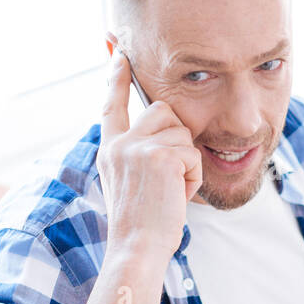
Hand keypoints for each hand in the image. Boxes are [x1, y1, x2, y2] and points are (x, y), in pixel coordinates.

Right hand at [97, 50, 202, 262]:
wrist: (137, 249)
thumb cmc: (141, 228)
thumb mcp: (130, 185)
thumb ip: (138, 155)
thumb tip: (164, 128)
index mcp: (109, 151)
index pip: (112, 105)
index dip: (117, 79)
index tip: (120, 55)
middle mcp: (119, 144)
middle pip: (162, 110)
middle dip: (179, 136)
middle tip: (173, 174)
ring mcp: (137, 148)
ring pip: (183, 133)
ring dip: (188, 163)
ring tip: (172, 191)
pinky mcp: (160, 156)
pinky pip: (193, 154)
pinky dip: (193, 177)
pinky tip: (178, 196)